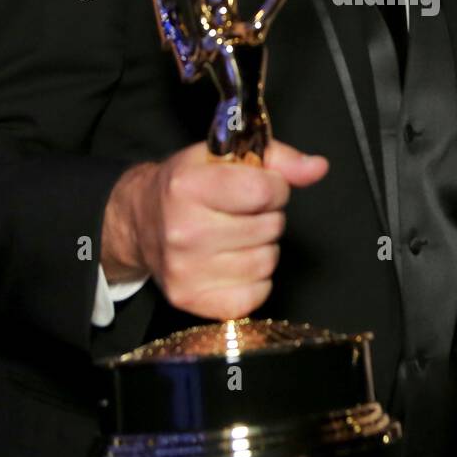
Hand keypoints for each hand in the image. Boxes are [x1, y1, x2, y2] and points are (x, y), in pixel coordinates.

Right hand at [102, 138, 327, 318]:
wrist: (139, 221)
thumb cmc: (187, 185)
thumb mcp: (224, 156)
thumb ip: (277, 159)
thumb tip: (317, 168)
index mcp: (188, 186)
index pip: (264, 191)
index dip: (273, 187)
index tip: (260, 186)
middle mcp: (184, 231)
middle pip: (270, 227)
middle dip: (268, 216)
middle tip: (243, 212)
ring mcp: (185, 270)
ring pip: (267, 262)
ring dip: (263, 247)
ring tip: (238, 236)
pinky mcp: (191, 300)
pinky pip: (255, 295)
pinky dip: (255, 280)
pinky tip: (235, 262)